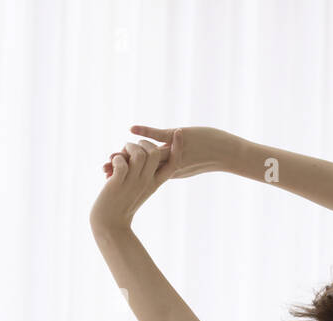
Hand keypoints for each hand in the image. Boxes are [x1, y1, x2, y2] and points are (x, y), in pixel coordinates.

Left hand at [90, 139, 170, 231]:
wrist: (109, 224)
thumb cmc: (122, 205)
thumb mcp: (137, 189)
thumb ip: (142, 175)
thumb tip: (143, 159)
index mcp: (154, 183)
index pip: (173, 163)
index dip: (177, 147)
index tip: (179, 132)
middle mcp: (146, 182)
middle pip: (156, 153)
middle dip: (143, 143)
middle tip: (130, 148)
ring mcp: (133, 182)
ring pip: (139, 154)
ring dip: (128, 148)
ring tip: (118, 156)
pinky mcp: (118, 183)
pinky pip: (122, 163)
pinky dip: (115, 159)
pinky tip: (109, 165)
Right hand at [122, 125, 237, 179]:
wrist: (228, 154)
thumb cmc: (211, 156)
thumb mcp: (189, 163)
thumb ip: (173, 163)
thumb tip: (162, 163)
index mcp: (170, 171)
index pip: (143, 172)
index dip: (126, 175)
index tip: (111, 178)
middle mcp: (169, 164)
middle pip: (140, 166)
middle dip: (121, 168)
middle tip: (103, 170)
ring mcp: (173, 150)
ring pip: (146, 154)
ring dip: (128, 154)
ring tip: (111, 156)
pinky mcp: (178, 137)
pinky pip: (159, 135)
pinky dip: (145, 131)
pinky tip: (131, 129)